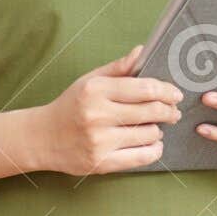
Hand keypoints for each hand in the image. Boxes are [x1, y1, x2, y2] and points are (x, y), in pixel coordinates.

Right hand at [33, 43, 183, 175]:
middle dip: (169, 111)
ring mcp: (99, 141)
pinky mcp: (101, 163)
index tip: (175, 94)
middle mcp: (97, 115)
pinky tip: (153, 143)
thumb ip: (118, 68)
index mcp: (96, 90)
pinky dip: (154, 150)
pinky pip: (141, 157)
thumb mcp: (90, 81)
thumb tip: (142, 51)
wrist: (41, 138)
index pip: (145, 88)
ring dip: (158, 130)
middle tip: (173, 112)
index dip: (166, 91)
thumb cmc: (70, 106)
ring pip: (149, 134)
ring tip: (153, 127)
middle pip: (151, 111)